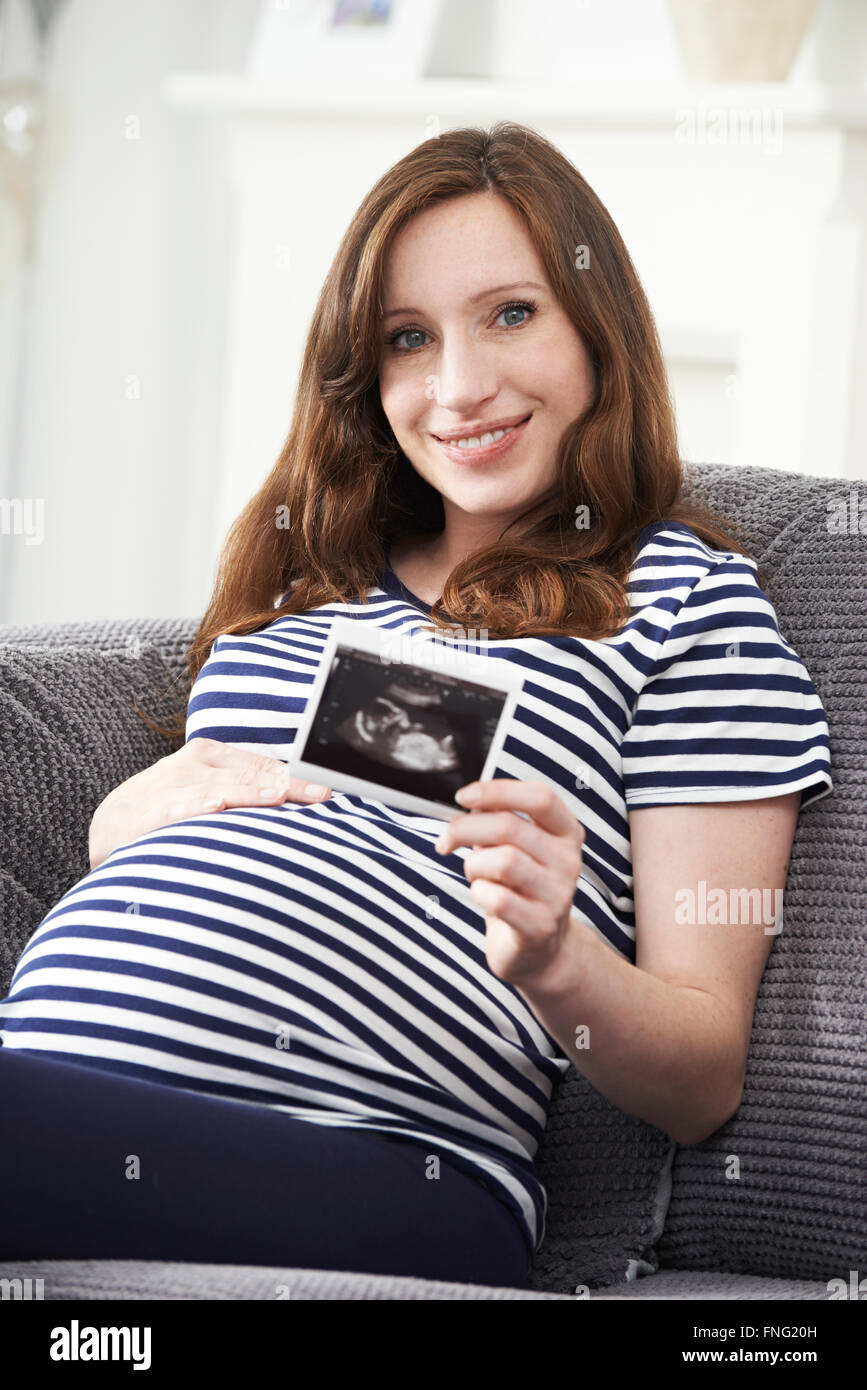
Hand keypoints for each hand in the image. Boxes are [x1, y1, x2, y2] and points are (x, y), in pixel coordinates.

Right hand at [88, 737, 330, 869]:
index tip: (327, 790)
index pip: (262, 766)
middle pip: (247, 776)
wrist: (110, 824)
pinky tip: (213, 807)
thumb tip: (302, 797)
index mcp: (211, 755)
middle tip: (316, 794)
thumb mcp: (210, 789)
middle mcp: (192, 766)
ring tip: (277, 795)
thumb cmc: (174, 805)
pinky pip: (174, 810)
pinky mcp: (144, 814)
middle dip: (284, 786)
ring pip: (216, 790)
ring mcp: (168, 788)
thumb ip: (249, 789)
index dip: (296, 778)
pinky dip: (193, 808)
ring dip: (248, 793)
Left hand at [434, 780, 584, 987]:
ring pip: (502, 861)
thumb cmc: (521, 889)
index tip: (464, 796)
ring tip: (476, 875)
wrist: (540, 949)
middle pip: (509, 827)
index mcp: (566, 833)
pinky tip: (484, 897)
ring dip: (474, 865)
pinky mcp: (540, 926)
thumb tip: (469, 803)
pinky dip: (479, 893)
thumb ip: (499, 821)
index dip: (498, 791)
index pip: (540, 797)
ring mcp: (558, 895)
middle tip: (447, 840)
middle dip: (465, 829)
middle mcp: (568, 861)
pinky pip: (497, 898)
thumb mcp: (516, 848)